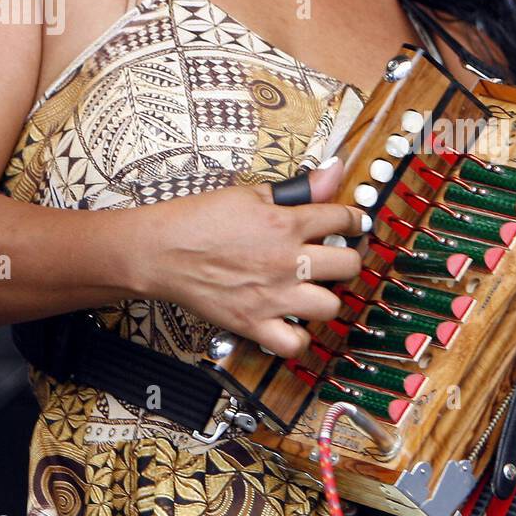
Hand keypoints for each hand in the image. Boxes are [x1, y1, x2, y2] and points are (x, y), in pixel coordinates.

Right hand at [135, 157, 364, 358]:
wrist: (160, 250)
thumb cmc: (199, 219)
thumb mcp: (252, 193)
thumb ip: (299, 188)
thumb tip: (333, 171)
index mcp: (287, 223)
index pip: (343, 219)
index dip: (355, 220)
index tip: (353, 224)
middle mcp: (287, 261)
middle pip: (348, 265)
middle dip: (348, 260)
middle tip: (338, 259)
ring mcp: (273, 296)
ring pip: (330, 306)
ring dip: (327, 299)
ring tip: (315, 292)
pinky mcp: (253, 323)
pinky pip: (294, 344)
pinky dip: (297, 339)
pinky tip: (293, 324)